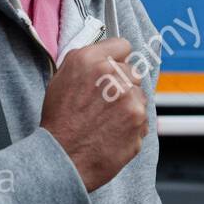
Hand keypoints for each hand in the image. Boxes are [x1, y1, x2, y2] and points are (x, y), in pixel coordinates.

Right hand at [39, 38, 147, 192]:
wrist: (63, 158)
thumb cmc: (60, 122)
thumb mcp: (62, 79)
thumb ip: (87, 61)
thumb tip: (106, 53)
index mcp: (90, 60)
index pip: (122, 46)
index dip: (117, 59)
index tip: (114, 69)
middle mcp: (112, 74)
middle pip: (133, 71)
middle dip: (123, 84)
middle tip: (104, 102)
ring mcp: (129, 96)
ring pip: (139, 94)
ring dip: (129, 105)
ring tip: (106, 121)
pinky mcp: (139, 118)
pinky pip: (143, 117)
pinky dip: (132, 125)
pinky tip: (112, 132)